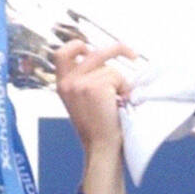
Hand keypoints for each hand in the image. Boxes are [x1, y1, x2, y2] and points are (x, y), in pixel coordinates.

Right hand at [54, 41, 135, 155]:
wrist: (101, 148)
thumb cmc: (97, 130)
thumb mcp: (82, 103)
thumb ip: (84, 82)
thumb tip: (103, 65)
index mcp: (62, 86)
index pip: (62, 54)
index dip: (77, 45)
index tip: (90, 47)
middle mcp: (68, 83)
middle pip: (94, 52)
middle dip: (117, 50)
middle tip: (132, 54)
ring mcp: (81, 83)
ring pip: (110, 68)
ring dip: (120, 84)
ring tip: (118, 102)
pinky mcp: (95, 86)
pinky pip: (117, 77)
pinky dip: (124, 90)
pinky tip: (119, 105)